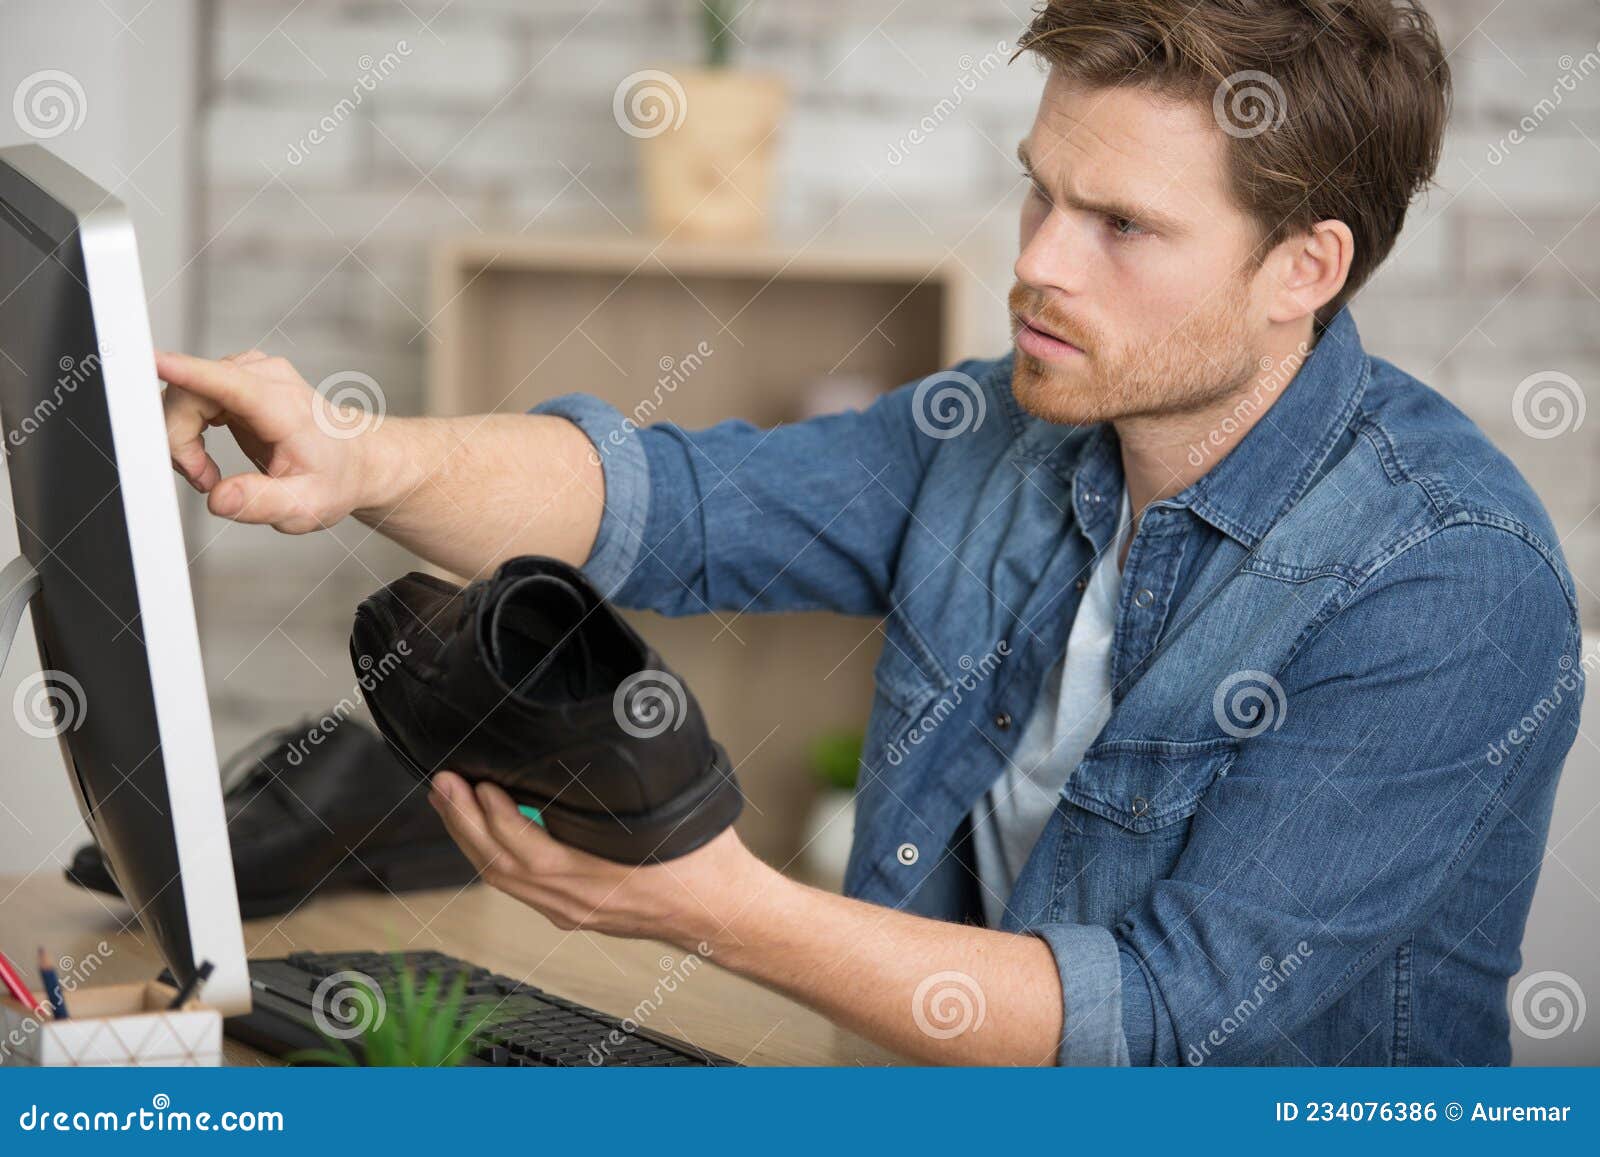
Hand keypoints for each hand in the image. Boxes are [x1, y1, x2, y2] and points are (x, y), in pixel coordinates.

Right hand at [158, 349, 395, 532]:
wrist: (355, 460)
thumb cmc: (335, 479)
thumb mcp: (307, 506)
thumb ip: (262, 503)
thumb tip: (220, 498)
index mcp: (283, 405)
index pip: (226, 381)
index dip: (186, 372)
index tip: (152, 360)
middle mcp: (264, 377)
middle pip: (189, 393)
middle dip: (179, 441)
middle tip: (202, 480)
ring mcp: (248, 373)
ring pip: (183, 393)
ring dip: (182, 438)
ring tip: (209, 474)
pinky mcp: (235, 380)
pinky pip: (188, 396)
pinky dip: (187, 431)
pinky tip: (206, 458)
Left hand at [427, 771, 769, 951]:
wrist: (723, 911)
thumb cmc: (704, 861)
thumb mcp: (669, 811)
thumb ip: (630, 780)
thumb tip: (613, 725)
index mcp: (596, 878)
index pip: (524, 849)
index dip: (493, 816)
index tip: (476, 779)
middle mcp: (574, 902)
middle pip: (499, 866)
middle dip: (463, 822)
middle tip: (442, 783)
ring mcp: (570, 912)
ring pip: (502, 879)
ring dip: (470, 838)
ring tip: (449, 801)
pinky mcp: (572, 913)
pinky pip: (518, 886)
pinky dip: (493, 855)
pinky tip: (483, 831)